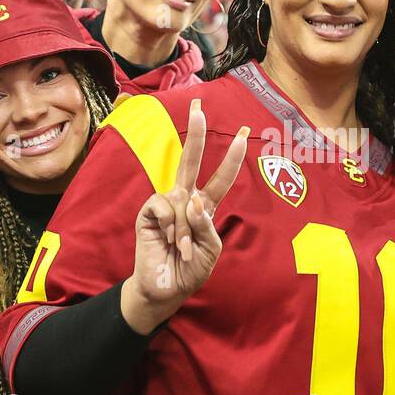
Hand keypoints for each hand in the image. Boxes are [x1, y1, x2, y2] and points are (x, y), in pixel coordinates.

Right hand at [120, 99, 248, 334]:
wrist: (165, 289)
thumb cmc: (190, 269)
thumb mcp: (211, 249)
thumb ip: (206, 223)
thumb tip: (193, 198)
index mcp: (204, 206)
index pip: (220, 177)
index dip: (232, 157)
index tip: (245, 134)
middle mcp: (184, 199)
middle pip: (191, 160)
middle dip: (195, 133)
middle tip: (198, 105)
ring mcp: (165, 204)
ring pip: (181, 198)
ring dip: (186, 228)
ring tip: (182, 248)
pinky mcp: (148, 212)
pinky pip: (164, 206)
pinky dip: (171, 225)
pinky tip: (167, 240)